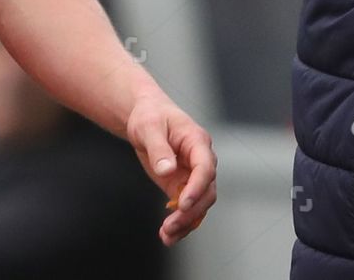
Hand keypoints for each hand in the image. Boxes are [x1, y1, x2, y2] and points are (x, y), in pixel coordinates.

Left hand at [125, 89, 217, 245]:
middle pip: (207, 191)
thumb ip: (158, 148)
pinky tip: (166, 236)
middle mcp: (201, 160)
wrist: (146, 117)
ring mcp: (193, 175)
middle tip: (170, 225)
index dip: (197, 186)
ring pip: (200, 204)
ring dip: (186, 222)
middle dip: (191, 211)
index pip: (205, 167)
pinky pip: (187, 208)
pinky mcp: (183, 186)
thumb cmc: (149, 116)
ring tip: (166, 236)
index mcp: (198, 142)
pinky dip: (180, 223)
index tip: (182, 203)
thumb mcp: (148, 127)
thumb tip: (167, 169)